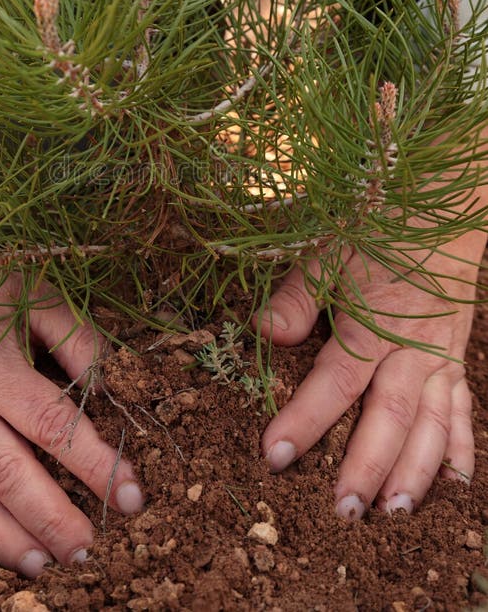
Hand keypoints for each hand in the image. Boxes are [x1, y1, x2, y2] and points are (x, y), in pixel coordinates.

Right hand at [0, 256, 143, 575]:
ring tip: (41, 565)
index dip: (96, 466)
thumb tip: (111, 387)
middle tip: (89, 550)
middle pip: (10, 476)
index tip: (132, 496)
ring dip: (2, 537)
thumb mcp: (37, 294)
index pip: (54, 429)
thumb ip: (76, 340)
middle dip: (53, 518)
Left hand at [255, 226, 484, 518]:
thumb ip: (297, 297)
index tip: (274, 456)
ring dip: (415, 472)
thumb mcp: (327, 255)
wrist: (441, 215)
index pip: (334, 383)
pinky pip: (463, 412)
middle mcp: (411, 350)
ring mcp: (440, 359)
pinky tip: (455, 488)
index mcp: (372, 325)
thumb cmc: (376, 234)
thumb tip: (265, 334)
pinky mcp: (458, 360)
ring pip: (432, 425)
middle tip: (342, 512)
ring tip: (393, 514)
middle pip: (389, 417)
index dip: (304, 420)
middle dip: (365, 467)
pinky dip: (461, 451)